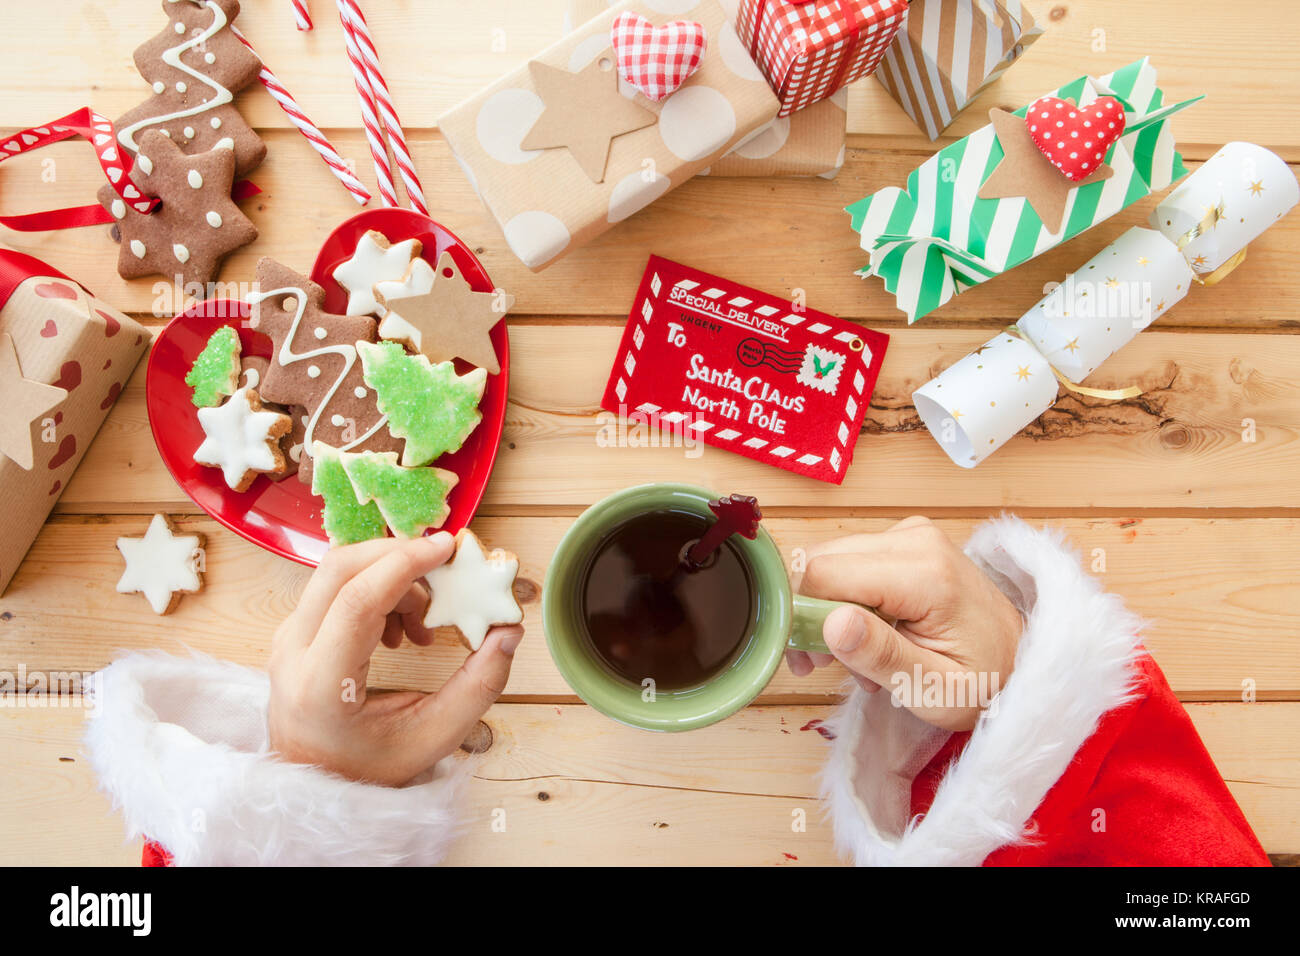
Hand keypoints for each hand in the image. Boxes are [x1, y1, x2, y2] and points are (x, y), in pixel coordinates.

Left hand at [268, 534, 524, 785]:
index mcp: (321, 686)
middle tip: (446, 568)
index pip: (356, 600)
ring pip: (337, 572)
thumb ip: (477, 687)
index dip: (405, 564)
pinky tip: (401, 629)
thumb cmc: (370, 767)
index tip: (448, 548)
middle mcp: (293, 654)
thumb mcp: (433, 738)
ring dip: (391, 576)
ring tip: (424, 623)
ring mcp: (287, 639)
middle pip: (339, 569)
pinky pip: (336, 587)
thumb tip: (508, 632)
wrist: (316, 783)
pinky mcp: (295, 631)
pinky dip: (377, 588)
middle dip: (399, 555)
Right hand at [786, 517, 1022, 730]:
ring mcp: (911, 533)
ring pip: (830, 560)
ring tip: (854, 657)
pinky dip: (845, 598)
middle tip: (822, 664)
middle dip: (810, 614)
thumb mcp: (935, 690)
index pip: (825, 574)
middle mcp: (916, 539)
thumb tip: (831, 622)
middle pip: (821, 562)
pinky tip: (867, 632)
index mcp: (925, 573)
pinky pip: (850, 561)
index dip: (802, 615)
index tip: (809, 660)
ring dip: (827, 609)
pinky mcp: (906, 538)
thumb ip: (882, 656)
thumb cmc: (984, 682)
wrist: (1022, 660)